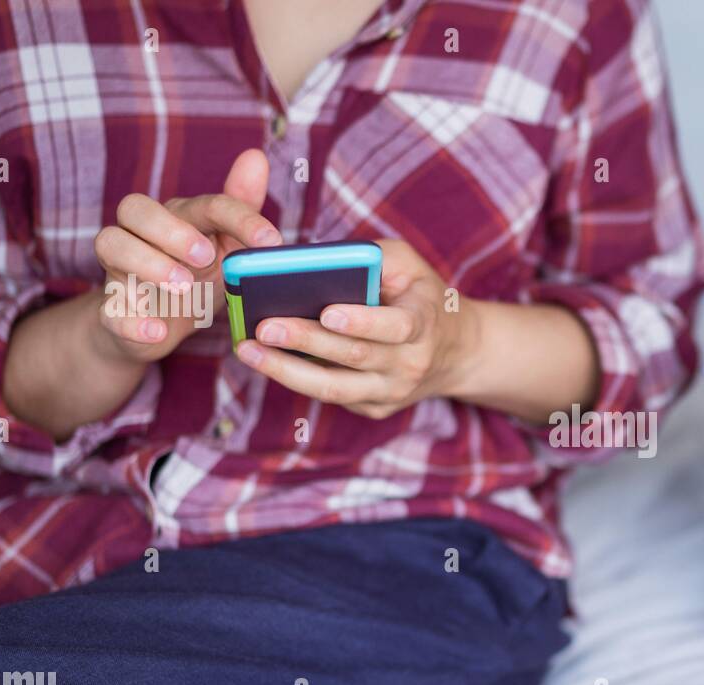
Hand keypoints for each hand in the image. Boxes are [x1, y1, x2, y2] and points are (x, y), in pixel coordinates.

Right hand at [91, 149, 279, 364]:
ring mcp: (121, 270)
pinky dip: (132, 320)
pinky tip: (157, 329)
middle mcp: (142, 234)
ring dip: (147, 263)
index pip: (204, 204)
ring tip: (184, 287)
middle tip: (206, 256)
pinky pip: (108, 309)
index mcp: (178, 217)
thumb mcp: (225, 245)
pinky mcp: (112, 310)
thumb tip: (256, 155)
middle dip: (172, 229)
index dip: (239, 218)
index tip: (272, 242)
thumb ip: (240, 207)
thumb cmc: (197, 275)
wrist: (159, 325)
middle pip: (135, 207)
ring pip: (111, 244)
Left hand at [235, 239, 477, 419]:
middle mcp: (410, 364)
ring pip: (335, 389)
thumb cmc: (421, 296)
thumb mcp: (409, 265)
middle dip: (306, 342)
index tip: (326, 312)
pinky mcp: (375, 408)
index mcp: (424, 324)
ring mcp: (392, 392)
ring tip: (248, 351)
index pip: (396, 327)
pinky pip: (332, 396)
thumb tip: (315, 260)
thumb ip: (372, 257)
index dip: (361, 322)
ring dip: (287, 371)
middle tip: (263, 327)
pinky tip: (267, 361)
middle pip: (354, 357)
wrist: (455, 351)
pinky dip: (296, 379)